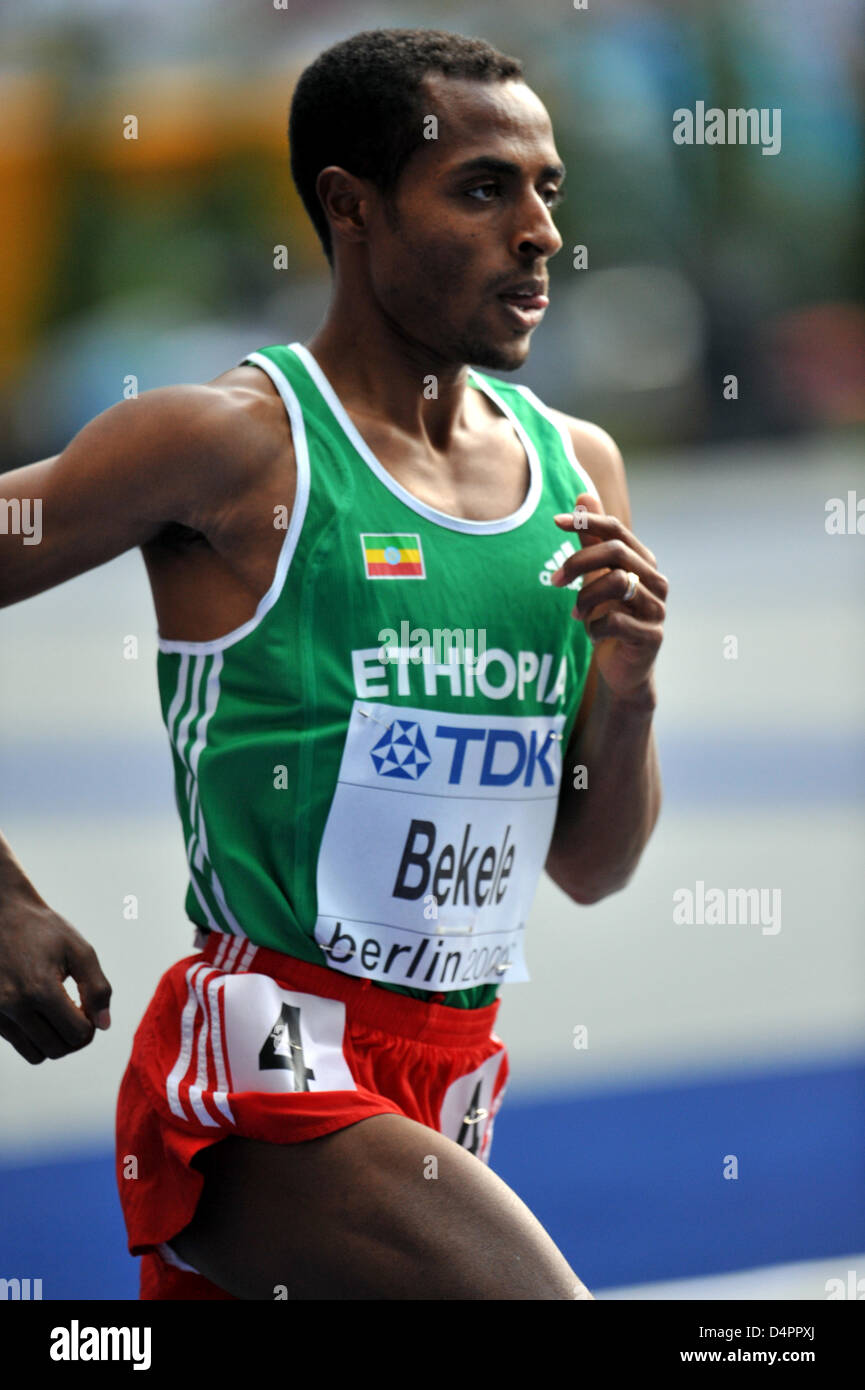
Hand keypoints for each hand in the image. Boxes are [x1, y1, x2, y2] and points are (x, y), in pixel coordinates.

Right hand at [0, 896, 111, 1063]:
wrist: (0, 915)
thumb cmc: (44, 929)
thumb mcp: (79, 950)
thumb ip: (97, 987)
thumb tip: (104, 1025)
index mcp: (40, 989)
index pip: (78, 1033)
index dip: (92, 1024)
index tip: (88, 1004)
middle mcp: (14, 1006)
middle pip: (59, 1049)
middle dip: (76, 1036)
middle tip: (79, 1011)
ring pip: (38, 1054)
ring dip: (57, 1041)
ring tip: (62, 1014)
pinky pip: (20, 1046)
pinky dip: (37, 1039)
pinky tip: (43, 1013)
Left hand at [551, 493, 667, 701]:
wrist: (624, 667)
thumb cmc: (611, 616)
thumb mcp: (597, 575)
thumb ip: (592, 539)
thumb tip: (583, 495)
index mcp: (643, 561)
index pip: (617, 529)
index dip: (587, 522)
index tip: (556, 521)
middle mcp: (656, 581)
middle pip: (615, 552)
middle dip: (578, 562)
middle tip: (554, 580)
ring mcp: (657, 609)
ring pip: (615, 584)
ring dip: (585, 600)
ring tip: (576, 615)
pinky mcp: (652, 637)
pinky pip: (615, 621)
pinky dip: (595, 628)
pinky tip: (594, 635)